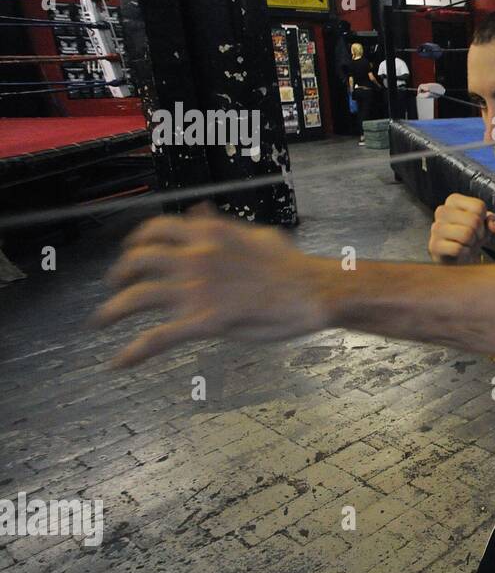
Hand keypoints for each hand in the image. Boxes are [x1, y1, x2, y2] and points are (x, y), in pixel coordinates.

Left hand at [90, 202, 329, 367]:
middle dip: (119, 274)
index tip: (133, 250)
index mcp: (208, 235)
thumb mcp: (256, 234)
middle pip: (137, 261)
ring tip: (102, 320)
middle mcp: (195, 258)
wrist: (314, 291)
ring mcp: (197, 290)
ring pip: (135, 297)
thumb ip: (222, 225)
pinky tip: (120, 361)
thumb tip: (202, 211)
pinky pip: (157, 338)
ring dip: (111, 310)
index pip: (157, 229)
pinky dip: (133, 352)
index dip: (137, 240)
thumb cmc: (293, 266)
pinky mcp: (205, 322)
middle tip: (115, 285)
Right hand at [428, 193, 494, 263]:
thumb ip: (493, 220)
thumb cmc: (469, 238)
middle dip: (479, 233)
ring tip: (466, 244)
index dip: (484, 220)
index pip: (479, 206)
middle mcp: (442, 211)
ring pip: (466, 234)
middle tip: (473, 238)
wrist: (456, 257)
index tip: (478, 227)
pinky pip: (458, 249)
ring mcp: (436, 228)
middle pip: (474, 220)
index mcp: (453, 200)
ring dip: (471, 243)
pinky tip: (460, 252)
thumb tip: (493, 225)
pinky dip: (464, 253)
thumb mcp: (484, 226)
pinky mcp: (434, 246)